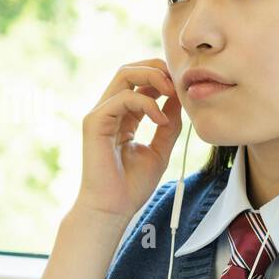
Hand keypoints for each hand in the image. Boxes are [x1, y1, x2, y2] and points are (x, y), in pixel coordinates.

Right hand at [75, 58, 183, 221]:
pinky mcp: (94, 122)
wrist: (113, 209)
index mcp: (123, 116)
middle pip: (130, 70)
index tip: (184, 88)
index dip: (163, 77)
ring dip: (153, 77)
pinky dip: (146, 104)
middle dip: (158, 69)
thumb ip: (168, 124)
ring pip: (124, 74)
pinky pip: (122, 98)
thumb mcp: (160, 150)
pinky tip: (160, 119)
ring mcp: (100, 114)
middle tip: (179, 83)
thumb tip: (180, 100)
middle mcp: (109, 111)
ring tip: (172, 93)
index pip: (140, 82)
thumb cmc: (131, 186)